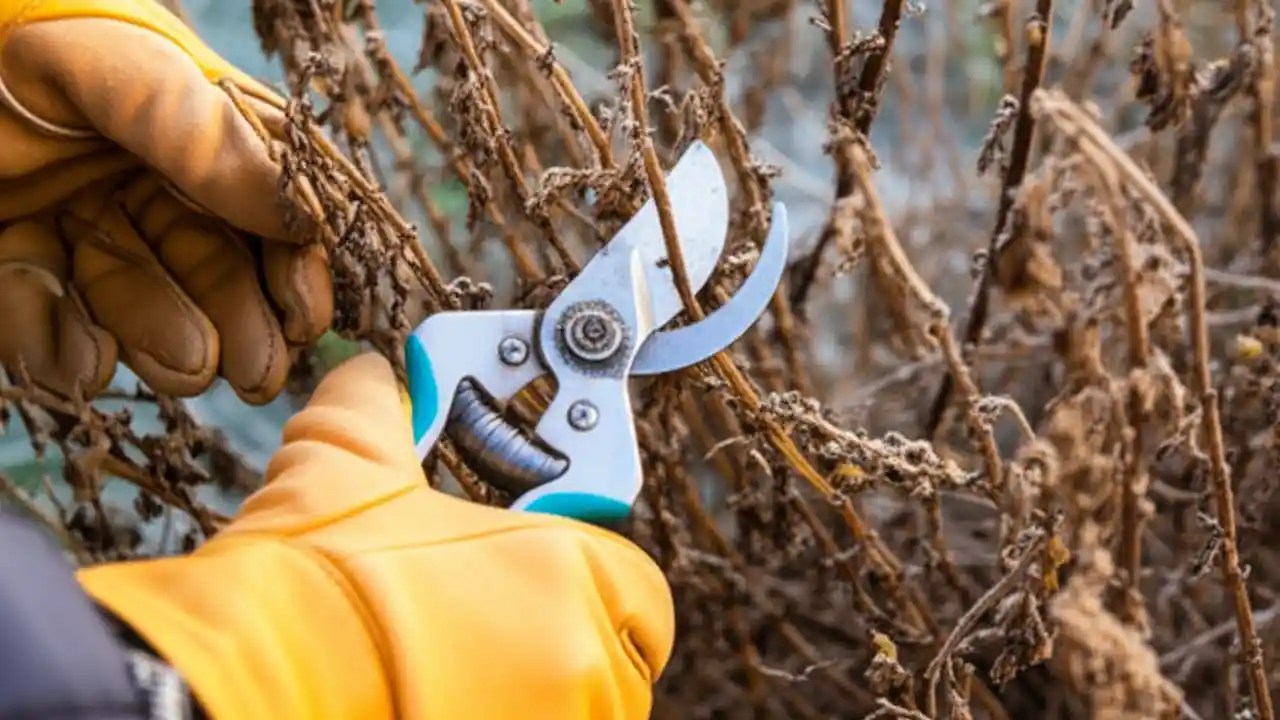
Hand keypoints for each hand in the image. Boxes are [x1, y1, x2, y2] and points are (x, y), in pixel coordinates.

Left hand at [0, 0, 331, 403]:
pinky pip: (38, 313)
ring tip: (183, 372)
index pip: (262, 209)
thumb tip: (305, 218)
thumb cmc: (9, 27)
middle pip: (208, 269)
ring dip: (158, 341)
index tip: (305, 320)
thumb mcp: (115, 70)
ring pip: (131, 300)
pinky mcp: (11, 255)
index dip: (291, 267)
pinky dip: (56, 345)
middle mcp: (141, 182)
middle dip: (237, 324)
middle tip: (255, 376)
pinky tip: (78, 366)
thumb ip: (205, 137)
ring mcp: (76, 222)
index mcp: (186, 132)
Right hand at [75, 352, 675, 719]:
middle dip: (557, 638)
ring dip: (536, 690)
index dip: (585, 576)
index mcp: (572, 573)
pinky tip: (441, 703)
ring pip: (583, 709)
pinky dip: (506, 715)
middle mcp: (585, 666)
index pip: (634, 585)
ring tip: (455, 673)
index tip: (539, 577)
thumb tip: (369, 374)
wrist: (246, 687)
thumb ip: (377, 405)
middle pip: (609, 656)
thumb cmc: (310, 585)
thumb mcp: (343, 467)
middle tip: (482, 627)